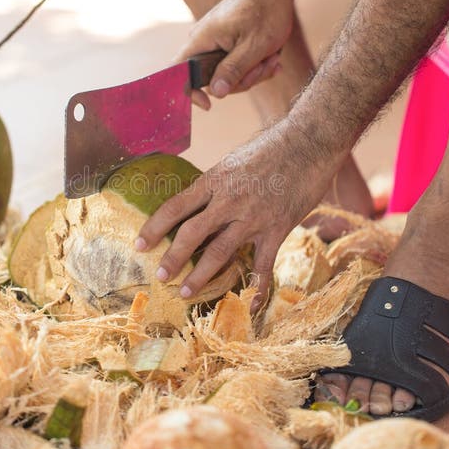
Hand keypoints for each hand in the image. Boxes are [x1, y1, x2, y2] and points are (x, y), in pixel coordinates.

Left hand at [134, 128, 330, 307]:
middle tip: (160, 276)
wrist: (309, 141)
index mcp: (215, 180)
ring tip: (186, 291)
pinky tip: (249, 306)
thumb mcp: (234, 160)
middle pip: (191, 234)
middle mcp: (229, 201)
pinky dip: (256, 289)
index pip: (175, 207)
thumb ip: (219, 184)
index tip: (139, 245)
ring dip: (201, 275)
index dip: (154, 228)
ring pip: (220, 252)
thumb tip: (203, 201)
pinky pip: (263, 265)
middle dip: (173, 258)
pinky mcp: (277, 229)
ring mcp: (253, 217)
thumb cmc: (271, 146)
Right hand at [177, 0, 293, 109]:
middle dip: (242, 80)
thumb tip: (216, 93)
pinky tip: (271, 57)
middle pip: (212, 79)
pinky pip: (236, 64)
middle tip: (265, 66)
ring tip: (272, 57)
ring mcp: (215, 42)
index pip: (179, 73)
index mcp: (201, 40)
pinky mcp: (227, 43)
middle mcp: (203, 41)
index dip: (189, 93)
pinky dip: (254, 64)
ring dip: (253, 71)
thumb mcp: (252, 47)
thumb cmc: (265, 11)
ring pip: (228, 73)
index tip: (209, 105)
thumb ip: (233, 71)